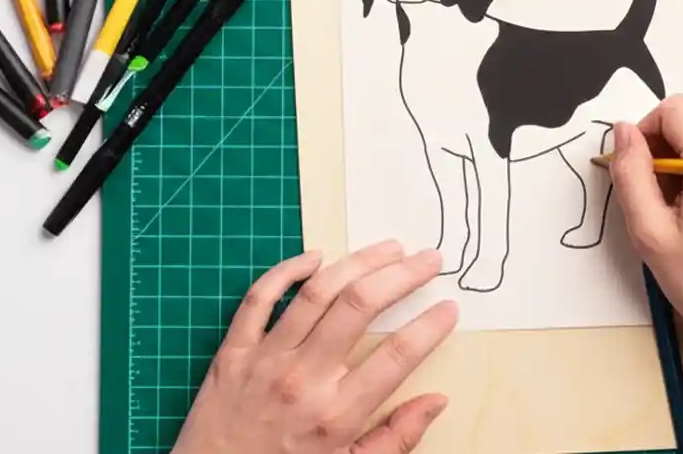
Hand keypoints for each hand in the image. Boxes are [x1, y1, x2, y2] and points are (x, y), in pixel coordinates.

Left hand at [172, 241, 458, 453]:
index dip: (430, 326)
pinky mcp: (233, 352)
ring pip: (317, 292)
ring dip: (358, 262)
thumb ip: (395, 439)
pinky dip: (286, 271)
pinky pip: (259, 298)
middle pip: (360, 306)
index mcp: (336, 415)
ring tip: (388, 248)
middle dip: (402, 275)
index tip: (449, 307)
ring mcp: (265, 360)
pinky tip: (315, 257)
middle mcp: (303, 379)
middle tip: (428, 259)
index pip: (398, 356)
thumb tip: (436, 401)